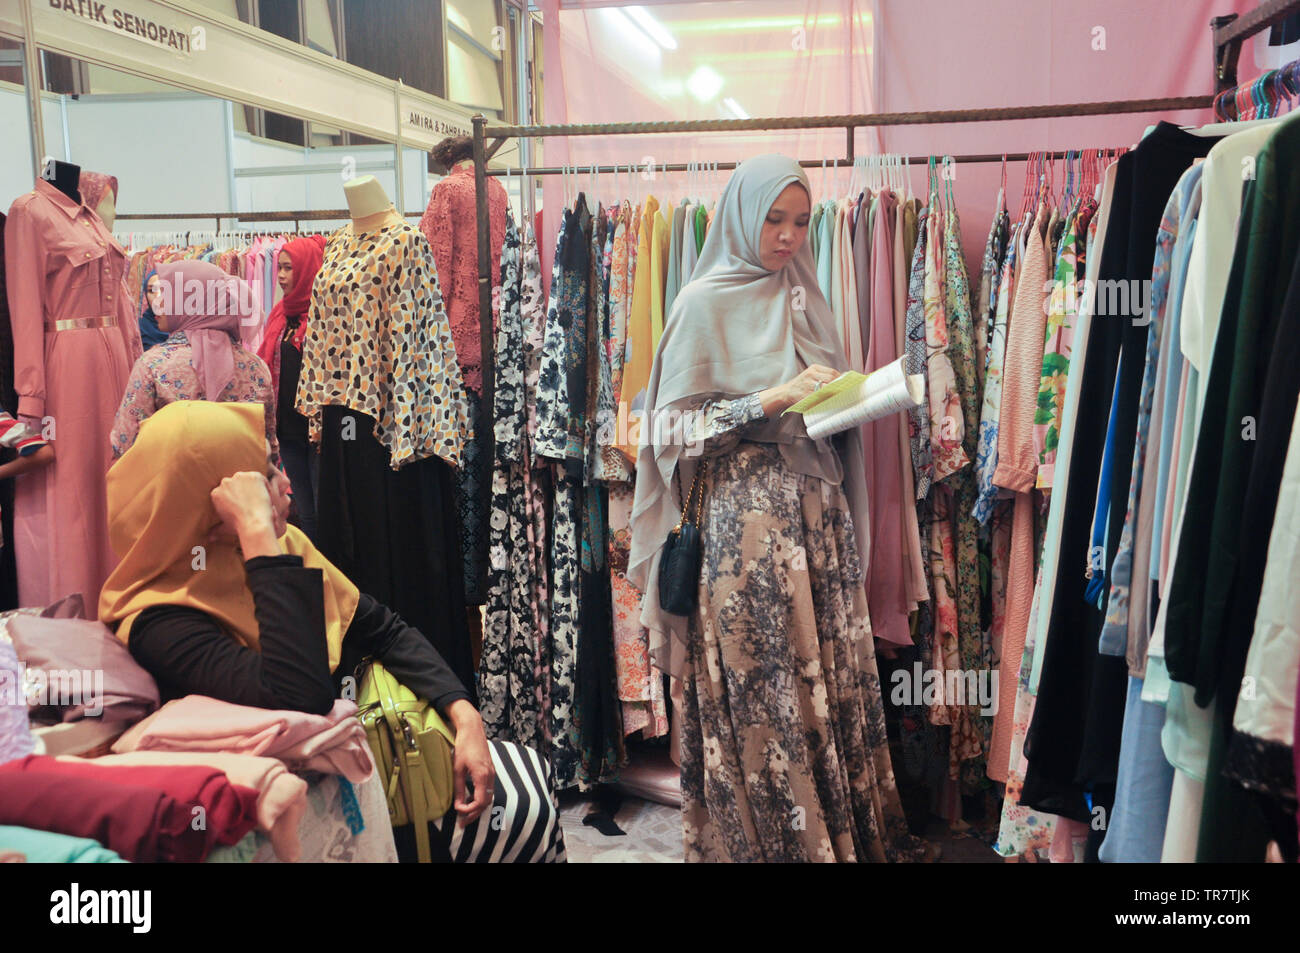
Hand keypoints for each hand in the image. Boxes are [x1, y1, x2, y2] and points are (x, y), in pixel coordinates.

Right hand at [210, 472, 280, 557]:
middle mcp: (225, 482)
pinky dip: (264, 485)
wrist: (253, 522)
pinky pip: (260, 478)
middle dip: (242, 490)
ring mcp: (239, 477)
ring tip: (258, 499)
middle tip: (251, 501)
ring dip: (252, 486)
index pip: (226, 490)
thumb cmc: (240, 527)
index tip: (242, 504)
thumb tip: (210, 538)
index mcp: (215, 493)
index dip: (235, 497)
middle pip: (235, 482)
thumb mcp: (225, 528)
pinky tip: (265, 496)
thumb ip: (216, 530)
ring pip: (247, 479)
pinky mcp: (253, 476)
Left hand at [447, 702, 493, 825]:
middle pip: (486, 802)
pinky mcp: (490, 770)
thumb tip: (457, 805)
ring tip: (464, 813)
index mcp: (482, 775)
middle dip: (474, 814)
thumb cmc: (463, 746)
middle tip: (462, 822)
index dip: (469, 810)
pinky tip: (469, 799)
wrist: (472, 729)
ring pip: (488, 797)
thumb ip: (458, 788)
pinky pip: (488, 789)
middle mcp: (490, 776)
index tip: (458, 810)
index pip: (480, 801)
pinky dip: (479, 798)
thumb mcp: (457, 768)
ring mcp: (492, 773)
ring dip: (477, 807)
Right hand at [760, 364, 839, 415]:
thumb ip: (824, 376)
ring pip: (826, 388)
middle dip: (838, 386)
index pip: (832, 372)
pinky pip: (819, 397)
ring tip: (838, 397)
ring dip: (833, 393)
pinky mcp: (805, 394)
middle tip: (844, 392)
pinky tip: (829, 401)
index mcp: (814, 368)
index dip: (841, 379)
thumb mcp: (811, 375)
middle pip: (830, 379)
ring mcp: (807, 384)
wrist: (786, 392)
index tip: (846, 384)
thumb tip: (843, 378)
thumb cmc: (802, 385)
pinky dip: (825, 399)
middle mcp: (810, 374)